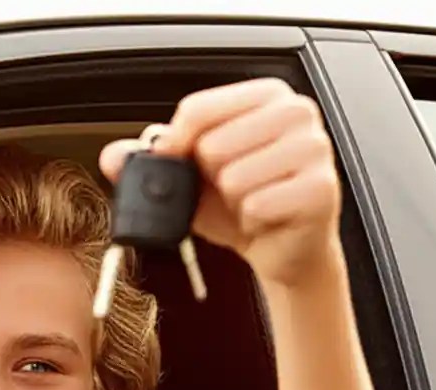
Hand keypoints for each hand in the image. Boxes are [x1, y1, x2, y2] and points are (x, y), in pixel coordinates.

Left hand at [100, 78, 342, 287]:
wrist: (283, 248)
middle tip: (233, 188)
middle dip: (212, 178)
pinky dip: (252, 221)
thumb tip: (113, 157)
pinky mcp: (322, 189)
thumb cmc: (242, 204)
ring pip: (234, 177)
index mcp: (266, 95)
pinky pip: (257, 205)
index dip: (176, 143)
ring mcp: (315, 149)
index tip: (177, 162)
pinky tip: (268, 218)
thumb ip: (150, 161)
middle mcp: (297, 113)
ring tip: (252, 202)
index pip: (197, 109)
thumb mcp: (191, 178)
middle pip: (212, 144)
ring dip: (234, 202)